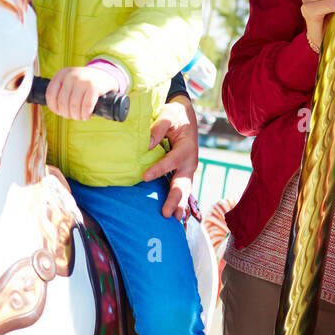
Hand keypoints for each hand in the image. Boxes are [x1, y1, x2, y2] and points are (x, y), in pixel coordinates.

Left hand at [45, 66, 118, 121]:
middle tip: (72, 116)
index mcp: (62, 73)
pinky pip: (86, 106)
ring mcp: (83, 80)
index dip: (53, 107)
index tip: (59, 112)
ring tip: (80, 117)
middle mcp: (71, 75)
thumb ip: (61, 90)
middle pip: (62, 102)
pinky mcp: (94, 87)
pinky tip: (87, 116)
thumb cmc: (85, 82)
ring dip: (76, 116)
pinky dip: (85, 114)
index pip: (50, 94)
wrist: (105, 74)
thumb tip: (55, 109)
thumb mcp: (70, 80)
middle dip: (66, 114)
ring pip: (74, 106)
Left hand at [144, 96, 198, 219]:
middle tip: (167, 213)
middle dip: (175, 198)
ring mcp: (188, 169)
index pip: (172, 160)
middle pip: (183, 182)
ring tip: (175, 219)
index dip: (159, 168)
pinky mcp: (184, 173)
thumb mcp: (168, 116)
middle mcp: (190, 162)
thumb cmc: (175, 115)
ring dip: (180, 204)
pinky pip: (183, 189)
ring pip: (185, 189)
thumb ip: (158, 128)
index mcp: (187, 147)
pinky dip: (180, 202)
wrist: (186, 116)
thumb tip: (148, 145)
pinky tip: (176, 215)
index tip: (144, 177)